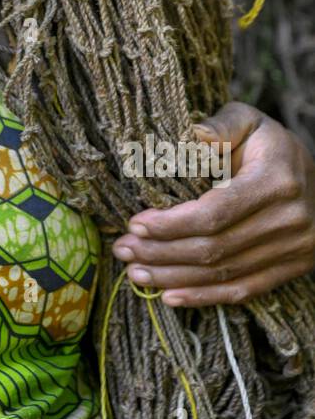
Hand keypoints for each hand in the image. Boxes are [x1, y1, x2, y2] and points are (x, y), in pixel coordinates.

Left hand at [111, 103, 314, 305]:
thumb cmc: (270, 145)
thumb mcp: (249, 122)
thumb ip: (220, 125)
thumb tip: (192, 135)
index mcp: (276, 180)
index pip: (216, 213)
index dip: (172, 224)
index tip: (135, 224)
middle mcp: (289, 220)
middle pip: (215, 248)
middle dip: (162, 252)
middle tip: (123, 249)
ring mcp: (295, 249)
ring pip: (224, 274)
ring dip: (174, 277)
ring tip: (136, 273)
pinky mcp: (293, 268)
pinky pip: (244, 290)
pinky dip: (204, 297)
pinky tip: (170, 295)